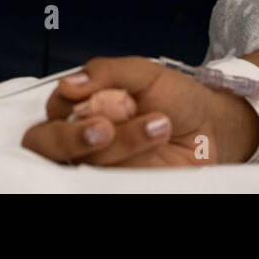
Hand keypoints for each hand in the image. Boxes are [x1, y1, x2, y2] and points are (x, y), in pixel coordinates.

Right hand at [20, 57, 258, 167]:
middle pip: (47, 142)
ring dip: (123, 141)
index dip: (68, 103)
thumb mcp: (141, 72)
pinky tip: (154, 147)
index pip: (53, 107)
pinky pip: (105, 183)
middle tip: (105, 127)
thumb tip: (68, 84)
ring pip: (85, 161)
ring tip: (159, 124)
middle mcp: (82, 136)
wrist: (211, 126)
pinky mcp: (116, 186)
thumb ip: (104, 72)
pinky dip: (131, 163)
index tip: (97, 95)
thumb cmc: (174, 97)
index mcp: (82, 104)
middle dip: (72, 136)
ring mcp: (98, 165)